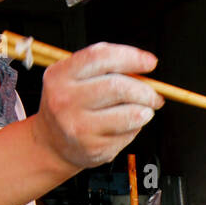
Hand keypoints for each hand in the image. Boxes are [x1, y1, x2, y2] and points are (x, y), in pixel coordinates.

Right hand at [32, 43, 164, 169]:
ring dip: (145, 111)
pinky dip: (135, 128)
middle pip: (117, 87)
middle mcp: (65, 100)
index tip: (150, 62)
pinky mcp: (93, 148)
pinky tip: (127, 126)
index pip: (100, 58)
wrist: (51, 144)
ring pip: (129, 114)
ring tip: (145, 110)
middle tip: (154, 95)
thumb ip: (104, 67)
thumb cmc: (70, 105)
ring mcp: (78, 127)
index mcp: (60, 75)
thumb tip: (144, 65)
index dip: (131, 57)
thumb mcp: (74, 78)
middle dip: (145, 90)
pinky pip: (127, 134)